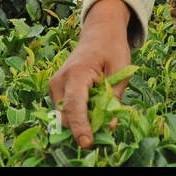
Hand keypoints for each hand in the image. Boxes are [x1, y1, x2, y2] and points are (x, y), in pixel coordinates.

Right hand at [48, 0, 132, 148]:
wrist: (99, 32)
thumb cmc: (112, 48)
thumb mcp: (121, 70)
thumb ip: (114, 98)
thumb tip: (110, 126)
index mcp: (77, 73)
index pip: (75, 106)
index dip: (81, 127)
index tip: (87, 143)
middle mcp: (60, 80)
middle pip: (66, 116)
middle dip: (83, 126)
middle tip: (106, 124)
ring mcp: (55, 85)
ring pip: (64, 116)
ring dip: (81, 120)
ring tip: (100, 105)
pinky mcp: (55, 89)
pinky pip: (65, 110)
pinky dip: (78, 113)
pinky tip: (92, 102)